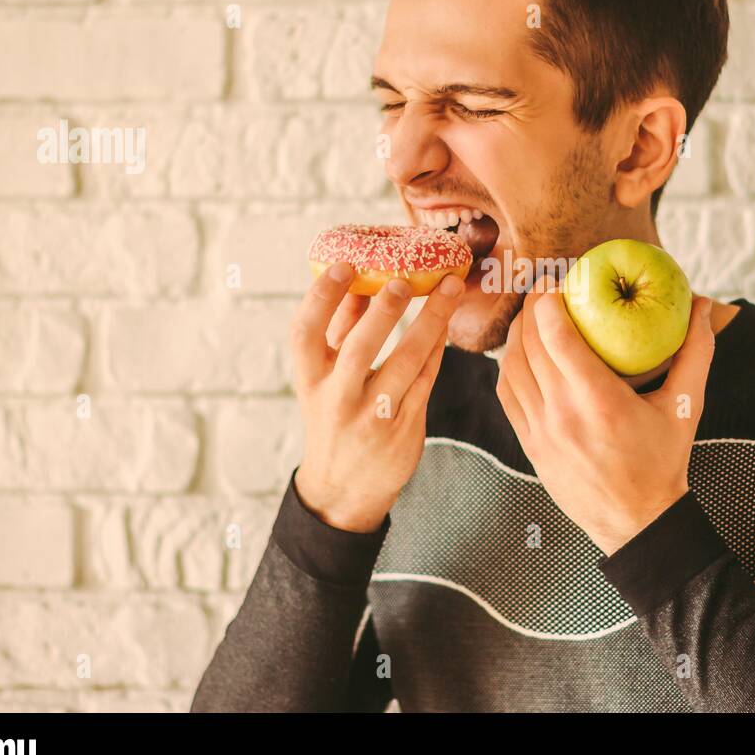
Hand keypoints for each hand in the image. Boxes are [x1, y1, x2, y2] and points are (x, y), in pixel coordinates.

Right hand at [290, 264, 464, 532]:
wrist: (342, 489)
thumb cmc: (334, 417)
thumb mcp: (322, 378)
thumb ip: (340, 330)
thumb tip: (359, 280)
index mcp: (309, 382)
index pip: (305, 334)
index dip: (321, 299)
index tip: (342, 266)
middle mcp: (337, 400)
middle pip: (359, 350)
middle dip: (384, 312)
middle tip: (405, 279)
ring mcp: (373, 417)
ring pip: (405, 363)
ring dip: (430, 321)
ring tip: (449, 288)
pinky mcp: (404, 428)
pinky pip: (426, 380)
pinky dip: (437, 348)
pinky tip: (447, 321)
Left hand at [495, 285, 715, 555]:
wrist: (636, 523)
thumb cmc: (664, 462)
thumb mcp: (686, 407)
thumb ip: (695, 352)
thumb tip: (705, 305)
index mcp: (599, 401)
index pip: (557, 336)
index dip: (549, 300)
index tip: (557, 280)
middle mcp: (562, 414)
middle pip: (529, 344)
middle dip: (532, 307)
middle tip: (545, 287)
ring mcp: (540, 432)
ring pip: (511, 367)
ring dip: (517, 334)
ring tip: (532, 315)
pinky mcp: (529, 445)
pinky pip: (508, 394)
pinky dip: (510, 365)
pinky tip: (521, 351)